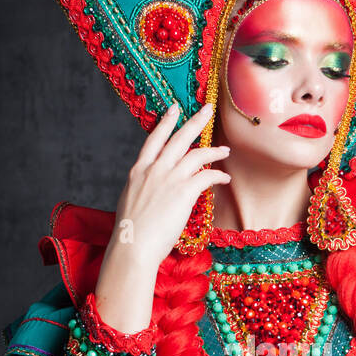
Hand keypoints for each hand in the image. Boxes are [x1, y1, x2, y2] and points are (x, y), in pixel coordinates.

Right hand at [110, 100, 230, 267]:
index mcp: (138, 171)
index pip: (154, 140)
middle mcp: (154, 170)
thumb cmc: (131, 233)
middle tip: (208, 109)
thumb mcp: (131, 201)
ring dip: (213, 150)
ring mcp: (169, 179)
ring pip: (196, 154)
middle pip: (178, 138)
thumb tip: (151, 191)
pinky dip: (218, 174)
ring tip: (225, 149)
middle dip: (195, 121)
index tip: (175, 109)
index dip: (166, 122)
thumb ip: (143, 189)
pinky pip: (207, 175)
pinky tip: (224, 177)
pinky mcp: (184, 192)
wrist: (133, 246)